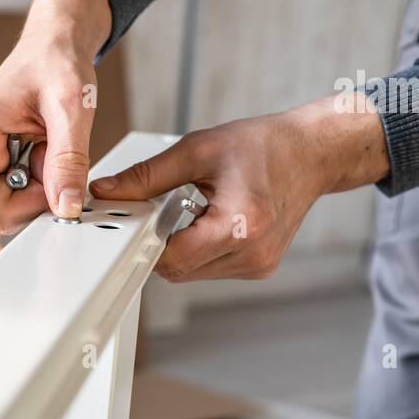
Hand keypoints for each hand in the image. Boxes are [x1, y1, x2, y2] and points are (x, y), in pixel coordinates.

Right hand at [0, 0, 111, 264]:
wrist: (54, 43)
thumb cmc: (55, 62)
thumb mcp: (72, 107)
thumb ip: (69, 159)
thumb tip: (65, 206)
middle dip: (31, 199)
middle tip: (58, 167)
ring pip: (7, 201)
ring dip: (38, 188)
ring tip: (52, 149)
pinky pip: (14, 189)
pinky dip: (38, 180)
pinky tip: (45, 151)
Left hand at [89, 95, 389, 280]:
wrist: (311, 153)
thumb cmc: (263, 146)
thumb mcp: (197, 151)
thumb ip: (146, 176)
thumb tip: (107, 191)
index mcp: (240, 226)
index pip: (171, 259)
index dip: (146, 241)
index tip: (137, 220)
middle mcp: (252, 254)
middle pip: (178, 270)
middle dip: (161, 241)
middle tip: (166, 205)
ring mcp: (258, 265)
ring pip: (192, 272)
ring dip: (181, 245)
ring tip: (195, 207)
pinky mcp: (259, 267)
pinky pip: (211, 268)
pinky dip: (200, 247)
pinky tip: (211, 217)